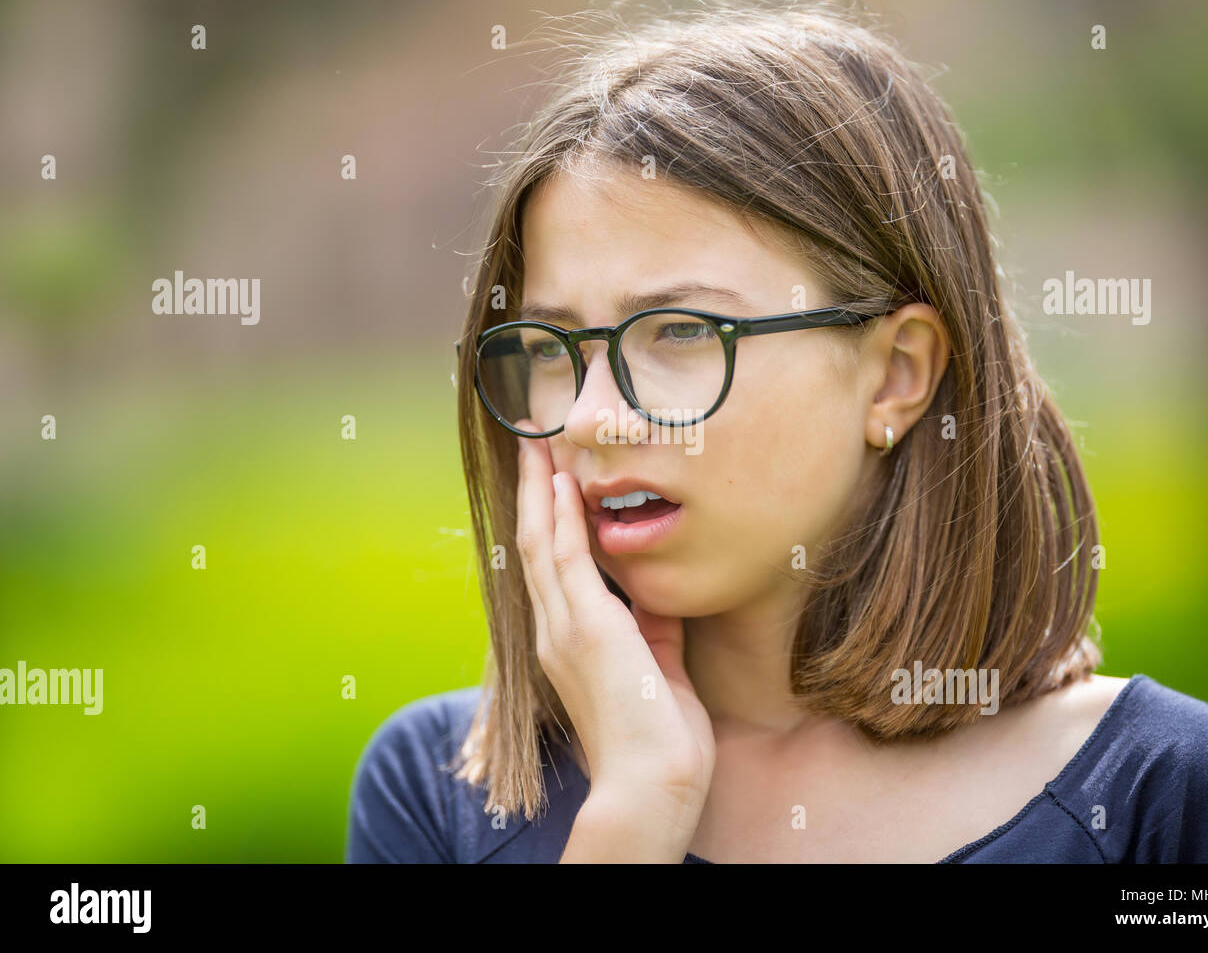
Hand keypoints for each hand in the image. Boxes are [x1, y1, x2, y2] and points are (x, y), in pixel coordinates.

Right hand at [513, 419, 715, 818]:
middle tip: (531, 440)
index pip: (551, 564)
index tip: (550, 475)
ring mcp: (565, 628)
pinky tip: (560, 482)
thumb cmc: (659, 737)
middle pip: (534, 543)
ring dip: (539, 489)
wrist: (652, 784)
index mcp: (569, 640)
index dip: (547, 516)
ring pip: (541, 542)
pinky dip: (559, 517)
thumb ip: (652, 626)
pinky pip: (565, 559)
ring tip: (537, 442)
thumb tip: (656, 591)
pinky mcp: (586, 628)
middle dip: (533, 489)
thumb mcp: (659, 665)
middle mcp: (556, 629)